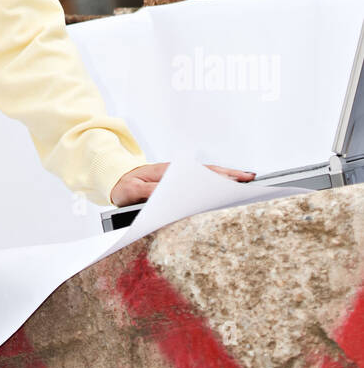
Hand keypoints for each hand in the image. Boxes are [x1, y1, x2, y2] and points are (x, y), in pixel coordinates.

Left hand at [109, 161, 255, 207]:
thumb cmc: (124, 185)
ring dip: (226, 178)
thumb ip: (149, 192)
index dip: (218, 176)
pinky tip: (225, 191)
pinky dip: (214, 183)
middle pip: (208, 172)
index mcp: (168, 172)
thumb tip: (169, 195)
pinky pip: (199, 183)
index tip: (235, 179)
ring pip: (207, 176)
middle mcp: (177, 173)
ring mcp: (179, 178)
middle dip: (230, 175)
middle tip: (252, 179)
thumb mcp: (133, 190)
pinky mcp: (178, 185)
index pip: (198, 173)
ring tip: (246, 183)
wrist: (115, 180)